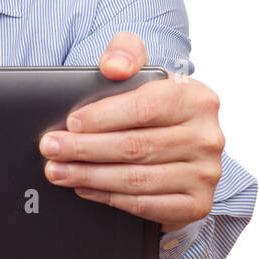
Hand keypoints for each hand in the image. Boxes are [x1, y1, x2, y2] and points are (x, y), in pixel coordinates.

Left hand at [38, 32, 223, 231]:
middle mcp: (207, 137)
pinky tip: (84, 188)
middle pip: (135, 146)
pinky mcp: (196, 204)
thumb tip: (114, 66)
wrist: (182, 149)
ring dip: (89, 176)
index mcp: (197, 99)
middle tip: (51, 148)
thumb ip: (126, 54)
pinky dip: (109, 197)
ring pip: (136, 179)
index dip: (103, 117)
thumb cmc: (154, 109)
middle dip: (84, 148)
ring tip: (57, 170)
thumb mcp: (143, 74)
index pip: (144, 107)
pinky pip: (144, 205)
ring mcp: (205, 174)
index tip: (70, 123)